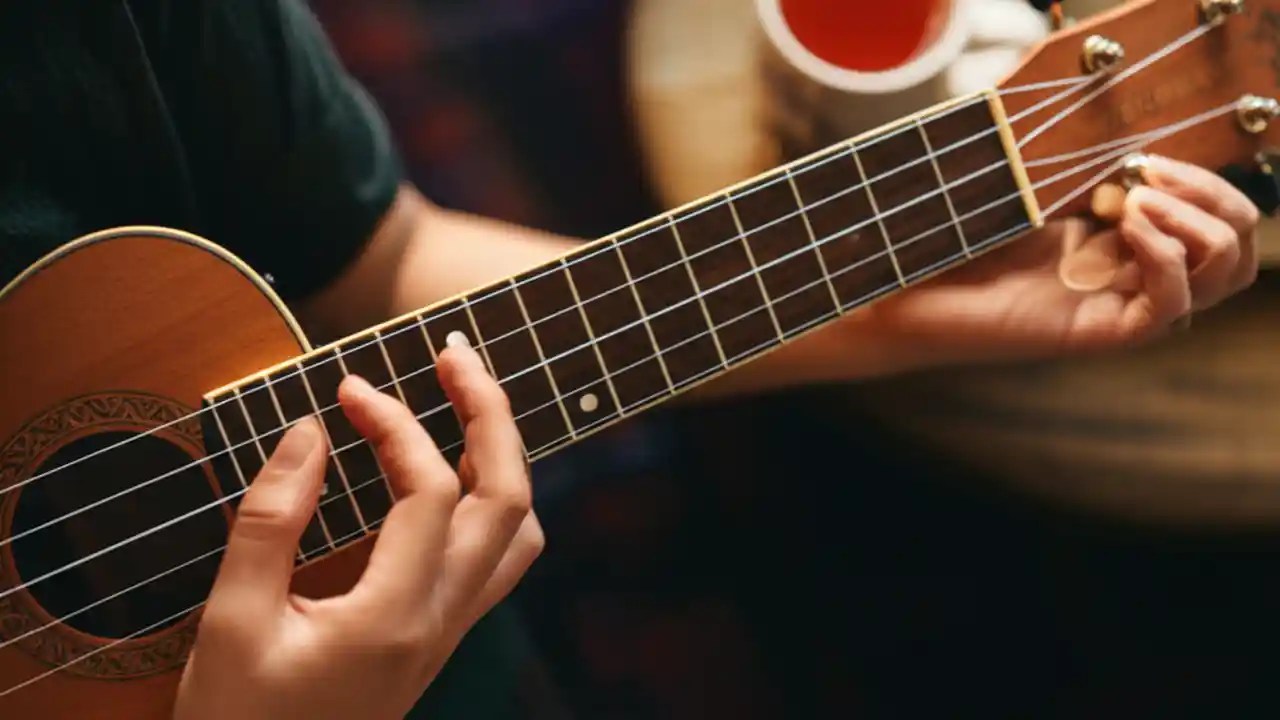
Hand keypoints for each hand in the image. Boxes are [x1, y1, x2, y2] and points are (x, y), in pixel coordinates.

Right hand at [174, 341, 542, 719]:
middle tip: (454, 353)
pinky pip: (498, 559)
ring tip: (465, 404)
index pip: (431, 490)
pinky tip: (455, 476)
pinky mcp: (438, 640)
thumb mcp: (230, 624)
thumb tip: (308, 432)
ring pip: (518, 531)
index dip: (396, 425)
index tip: (347, 388)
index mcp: (395, 616)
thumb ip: (270, 523)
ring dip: (503, 457)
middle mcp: (441, 621)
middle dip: (490, 413)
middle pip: (510, 498)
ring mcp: (449, 633)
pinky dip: (492, 500)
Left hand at [858, 155, 1259, 367]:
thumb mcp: (1027, 188)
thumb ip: (1078, 169)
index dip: (1200, 184)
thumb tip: (1124, 134)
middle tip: (1155, 175)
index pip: (1212, 223)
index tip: (1144, 157)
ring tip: (1139, 200)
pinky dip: (1166, 258)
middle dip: (1217, 200)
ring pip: (1218, 281)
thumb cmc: (951, 240)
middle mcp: (1129, 281)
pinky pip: (1168, 309)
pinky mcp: (1093, 335)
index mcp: (1119, 246)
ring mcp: (1115, 310)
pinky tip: (1126, 226)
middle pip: (1233, 256)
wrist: (901, 291)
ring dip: (1199, 226)